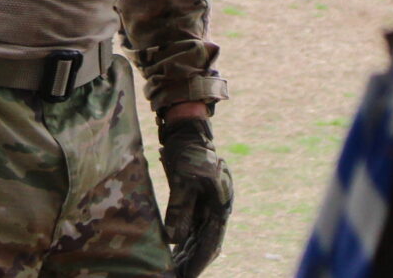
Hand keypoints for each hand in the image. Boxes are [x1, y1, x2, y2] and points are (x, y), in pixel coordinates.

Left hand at [159, 115, 232, 277]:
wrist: (188, 129)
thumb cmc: (187, 150)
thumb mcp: (182, 178)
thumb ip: (180, 207)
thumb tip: (174, 240)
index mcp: (220, 204)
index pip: (211, 242)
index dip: (200, 261)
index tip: (188, 276)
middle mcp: (217, 208)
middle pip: (206, 243)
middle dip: (193, 262)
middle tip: (177, 277)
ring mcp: (208, 205)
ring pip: (198, 237)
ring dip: (187, 254)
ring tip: (173, 270)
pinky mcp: (198, 201)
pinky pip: (191, 226)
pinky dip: (183, 240)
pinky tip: (172, 251)